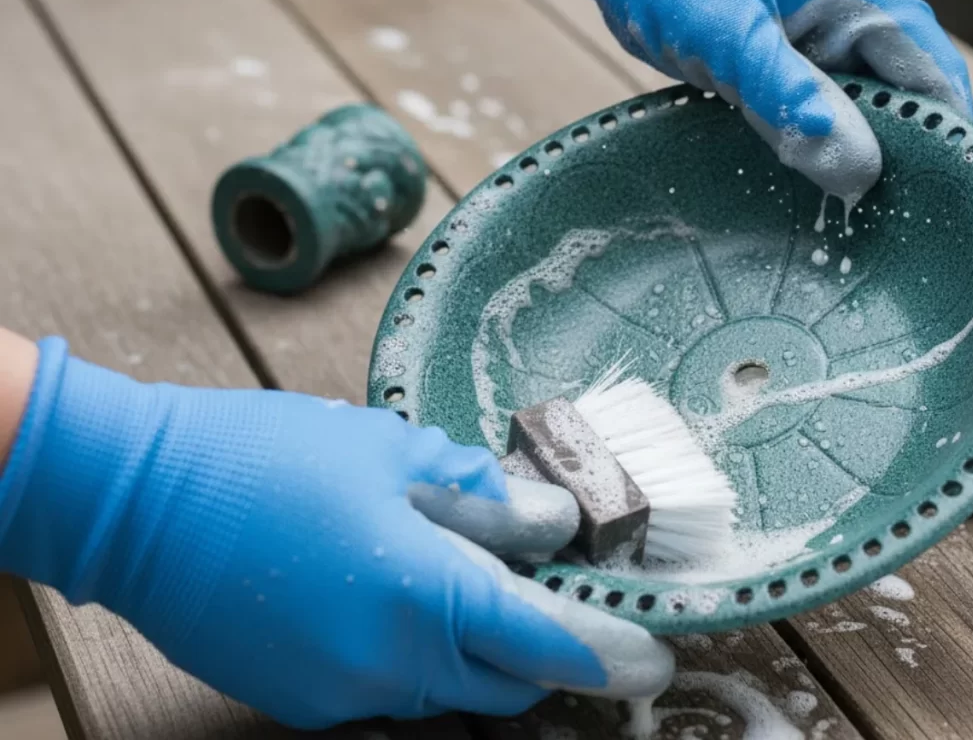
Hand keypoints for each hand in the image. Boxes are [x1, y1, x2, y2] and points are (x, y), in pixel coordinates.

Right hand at [0, 338, 672, 728]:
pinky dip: (415, 650)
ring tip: (450, 566)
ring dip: (473, 643)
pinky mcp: (301, 699)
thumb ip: (480, 496)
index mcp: (421, 594)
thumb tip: (550, 519)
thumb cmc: (266, 456)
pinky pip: (390, 688)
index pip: (547, 643)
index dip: (610, 652)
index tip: (652, 659)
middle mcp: (388, 665)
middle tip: (546, 587)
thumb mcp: (388, 453)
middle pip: (505, 678)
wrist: (140, 497)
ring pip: (448, 687)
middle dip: (540, 644)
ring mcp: (340, 693)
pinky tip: (385, 587)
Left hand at [487, 0, 972, 205]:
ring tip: (837, 205)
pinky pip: (813, 101)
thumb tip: (851, 162)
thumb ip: (785, 93)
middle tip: (871, 213)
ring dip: (845, 146)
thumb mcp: (726, 33)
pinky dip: (808, 133)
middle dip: (890, 148)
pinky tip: (797, 172)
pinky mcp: (784, 52)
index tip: (929, 195)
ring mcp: (816, 31)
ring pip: (853, 103)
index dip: (941, 131)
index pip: (930, 66)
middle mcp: (850, 7)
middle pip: (900, 91)